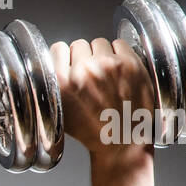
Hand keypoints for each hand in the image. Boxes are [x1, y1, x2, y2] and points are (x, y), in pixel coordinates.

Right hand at [52, 38, 154, 159]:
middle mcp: (83, 70)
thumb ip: (56, 85)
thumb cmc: (93, 132)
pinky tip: (119, 71)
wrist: (121, 142)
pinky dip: (119, 54)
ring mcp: (108, 65)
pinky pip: (119, 44)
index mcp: (61, 82)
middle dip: (83, 57)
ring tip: (106, 75)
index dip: (65, 58)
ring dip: (101, 55)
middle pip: (79, 45)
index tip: (70, 66)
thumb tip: (57, 65)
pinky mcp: (129, 63)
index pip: (58, 48)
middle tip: (91, 76)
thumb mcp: (60, 111)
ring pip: (99, 43)